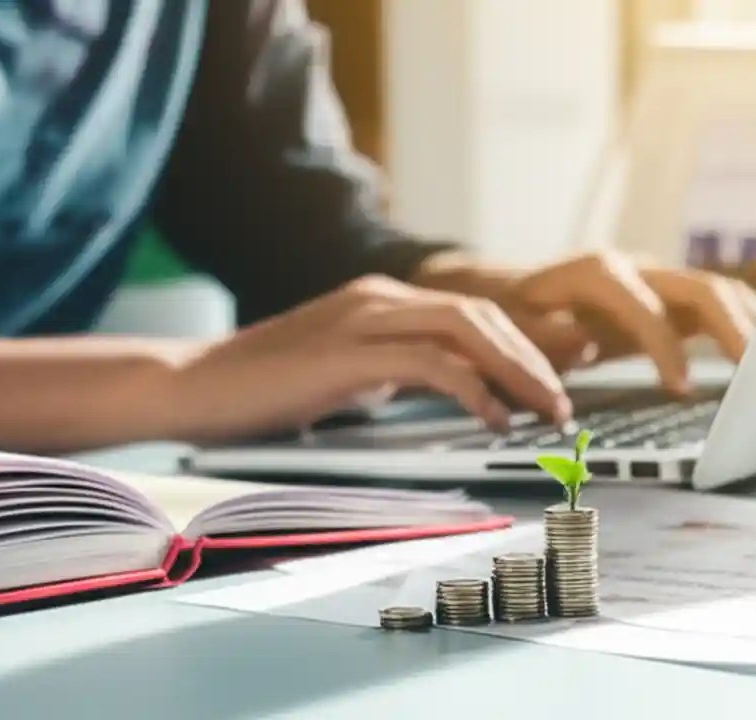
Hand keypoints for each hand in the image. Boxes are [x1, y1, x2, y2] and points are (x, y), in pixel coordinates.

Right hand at [169, 276, 570, 442]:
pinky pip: (430, 364)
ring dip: (517, 372)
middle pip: (482, 316)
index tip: (561, 375)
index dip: (523, 342)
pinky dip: (473, 390)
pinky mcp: (347, 353)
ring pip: (466, 331)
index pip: (471, 312)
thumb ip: (392, 372)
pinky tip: (493, 420)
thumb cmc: (261, 389)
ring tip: (546, 412)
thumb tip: (442, 388)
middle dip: (535, 357)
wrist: (190, 386)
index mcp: (381, 301)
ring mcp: (362, 319)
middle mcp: (379, 298)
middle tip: (566, 401)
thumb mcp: (344, 373)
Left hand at [416, 252, 755, 394]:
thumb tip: (582, 344)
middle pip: (699, 287)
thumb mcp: (513, 324)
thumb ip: (543, 336)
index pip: (643, 304)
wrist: (515, 291)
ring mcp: (658, 283)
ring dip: (751, 326)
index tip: (679, 389)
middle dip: (733, 327)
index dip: (663, 344)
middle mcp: (636, 269)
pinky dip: (746, 329)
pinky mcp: (671, 302)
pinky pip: (718, 309)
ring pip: (718, 294)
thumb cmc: (513, 312)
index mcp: (596, 273)